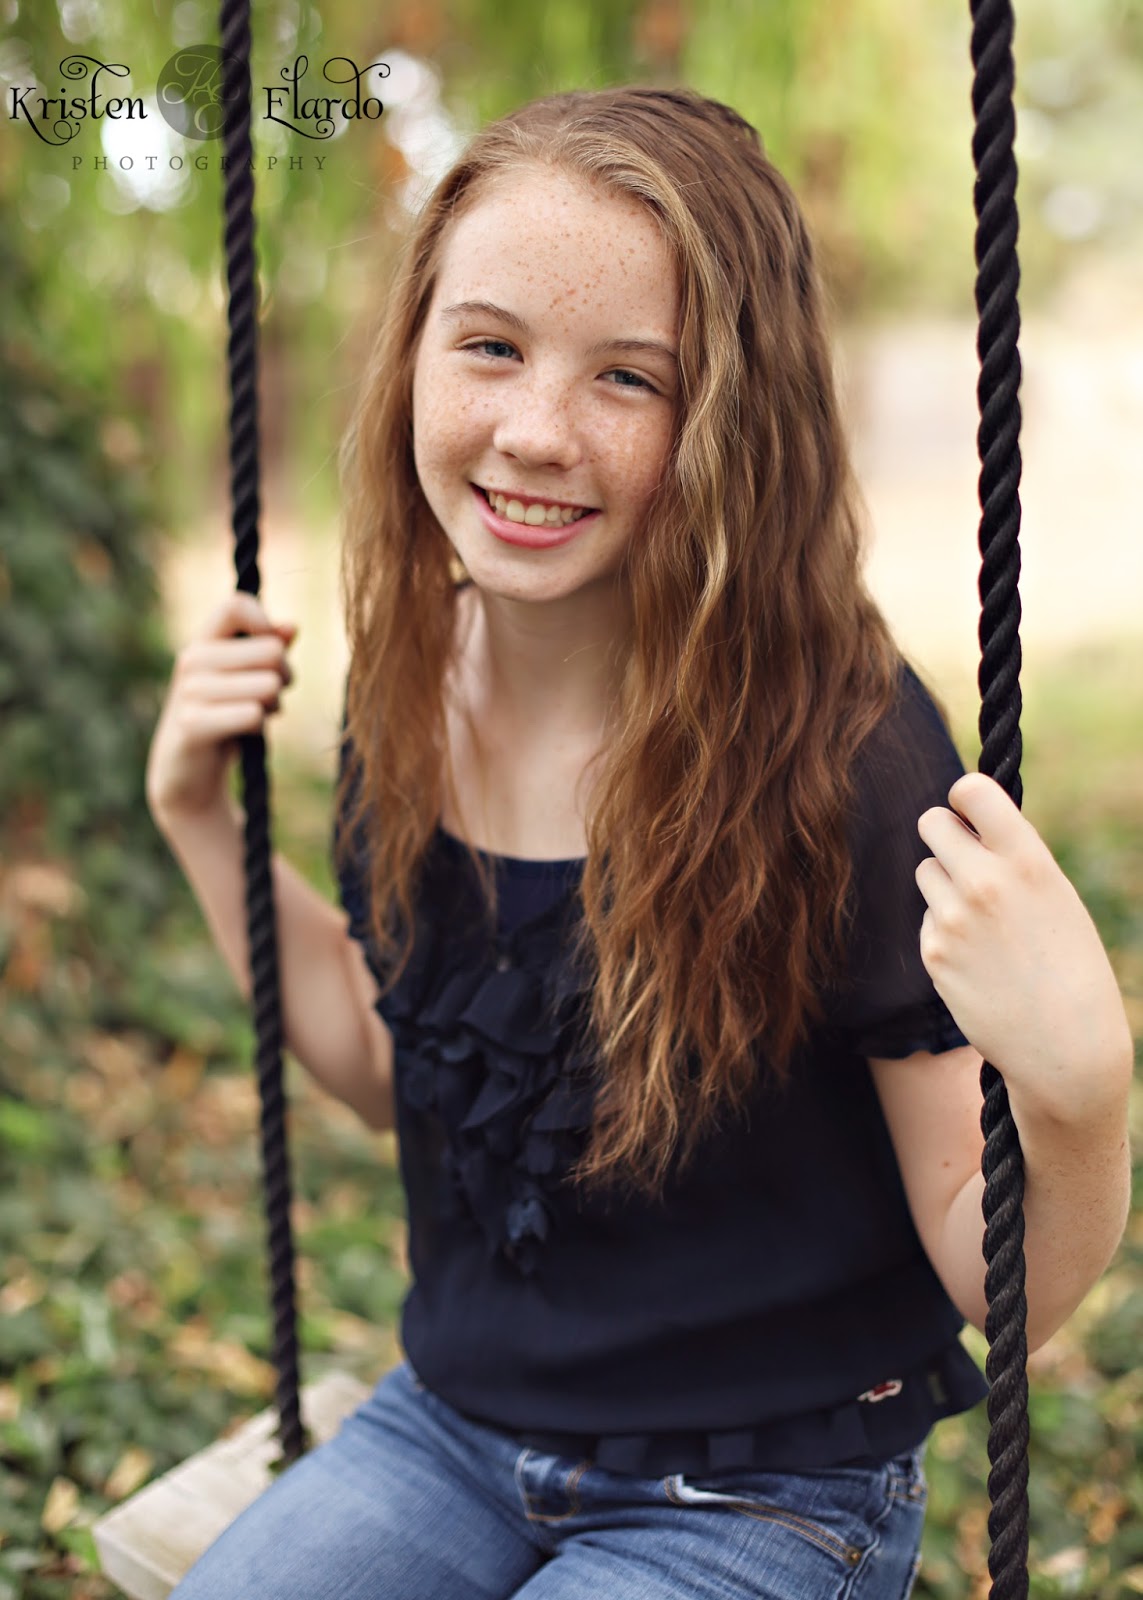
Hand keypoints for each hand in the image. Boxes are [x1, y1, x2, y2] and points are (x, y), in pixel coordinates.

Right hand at [145, 590, 297, 825]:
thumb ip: (267, 649)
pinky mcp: (192, 726)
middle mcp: (192, 660)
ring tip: (257, 714)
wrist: (188, 774)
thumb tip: (291, 627)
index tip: (274, 652)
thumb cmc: (224, 718)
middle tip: (272, 695)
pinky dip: (259, 726)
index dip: (267, 624)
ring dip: (274, 704)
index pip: (237, 605)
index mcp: (203, 641)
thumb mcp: (245, 678)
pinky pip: (252, 714)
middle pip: (271, 650)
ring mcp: (189, 692)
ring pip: (268, 684)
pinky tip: (246, 732)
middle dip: (285, 676)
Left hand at [915, 771, 1133, 1123]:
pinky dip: (943, 930)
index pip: (971, 790)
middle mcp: (985, 882)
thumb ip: (1013, 858)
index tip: (970, 811)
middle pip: (929, 822)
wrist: (1065, 1047)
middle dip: (944, 834)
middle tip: (965, 857)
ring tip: (983, 920)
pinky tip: (977, 958)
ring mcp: (953, 918)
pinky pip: (927, 918)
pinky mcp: (933, 951)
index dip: (964, 798)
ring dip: (944, 884)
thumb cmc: (1071, 967)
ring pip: (926, 871)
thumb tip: (969, 823)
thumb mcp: (1056, 897)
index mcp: (1028, 861)